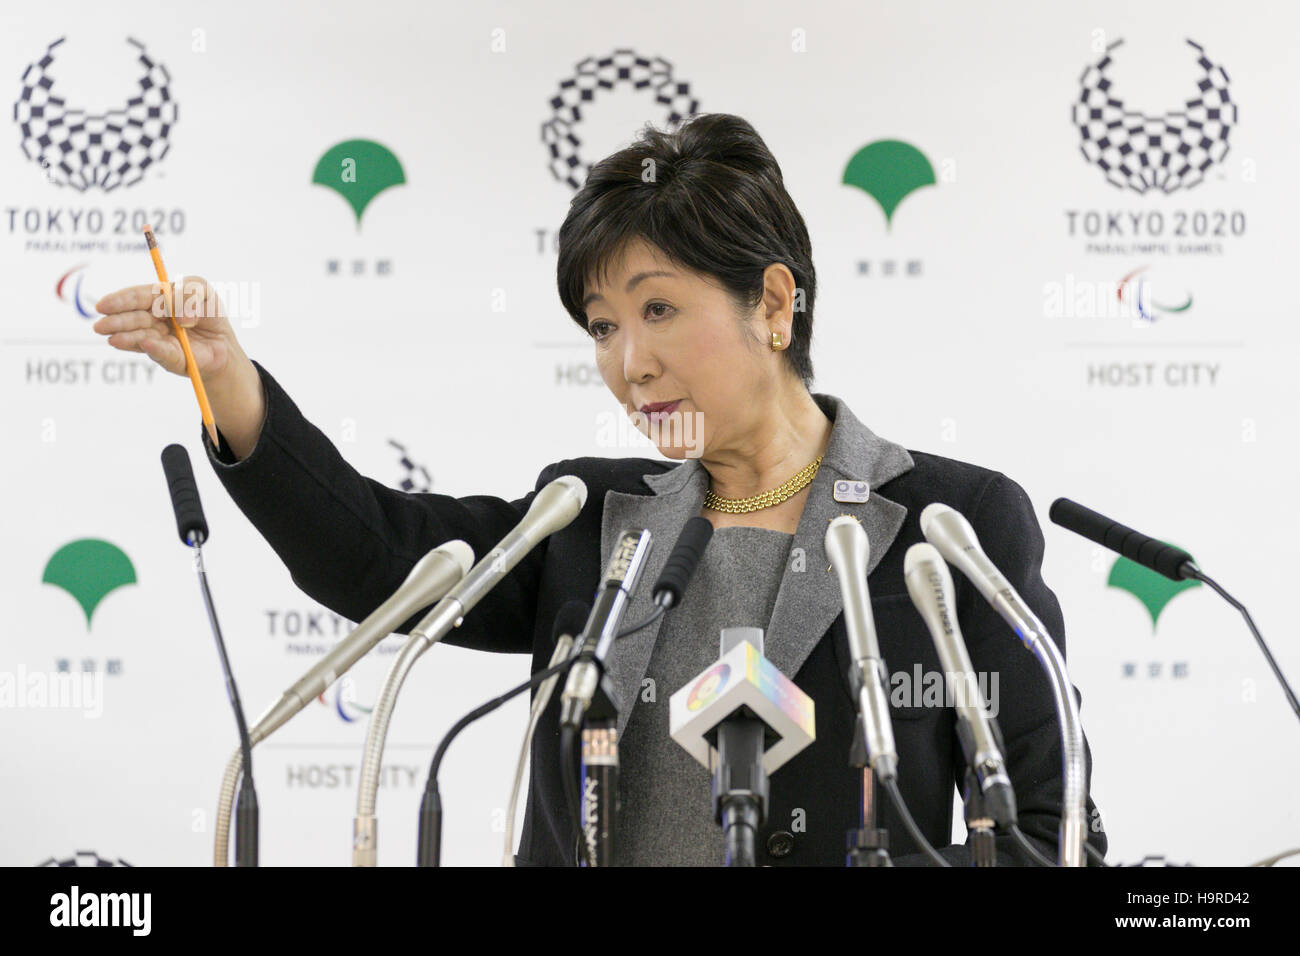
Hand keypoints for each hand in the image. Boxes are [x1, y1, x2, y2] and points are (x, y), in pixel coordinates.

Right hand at [92, 275, 242, 382]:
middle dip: (117, 321)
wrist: (223, 343)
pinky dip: (155, 348)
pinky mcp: (171, 357)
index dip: (120, 300)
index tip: (104, 306)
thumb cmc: (208, 313)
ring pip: (141, 337)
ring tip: (112, 339)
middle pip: (133, 318)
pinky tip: (146, 345)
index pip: (136, 297)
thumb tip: (180, 316)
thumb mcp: (204, 292)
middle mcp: (153, 320)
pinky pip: (163, 352)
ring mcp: (159, 339)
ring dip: (127, 337)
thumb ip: (190, 293)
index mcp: (158, 299)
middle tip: (101, 326)